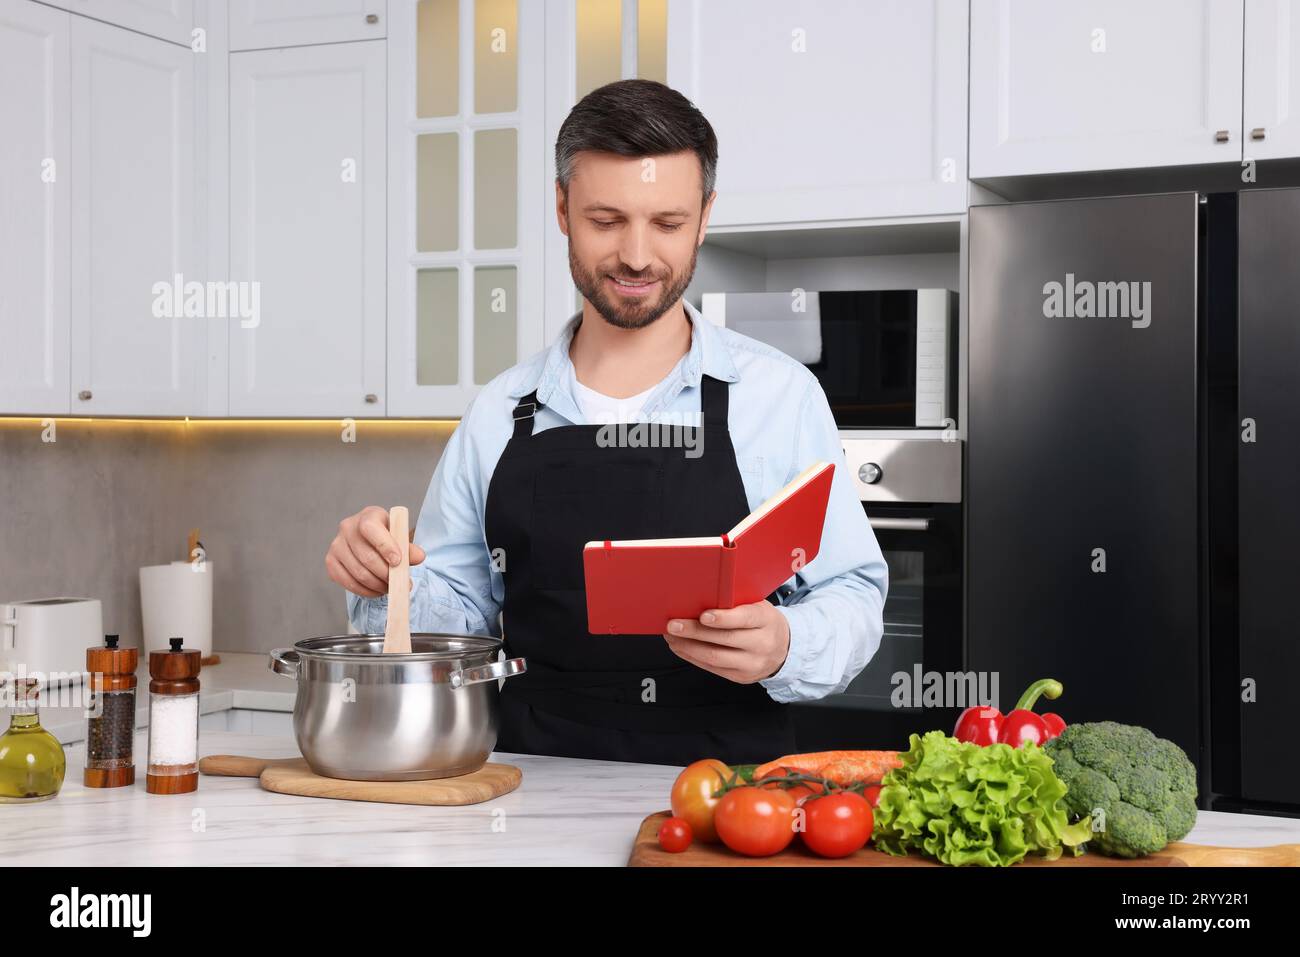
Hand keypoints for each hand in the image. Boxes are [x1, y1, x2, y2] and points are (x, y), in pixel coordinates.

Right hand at [325, 506, 426, 597]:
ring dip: (377, 585)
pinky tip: (376, 590)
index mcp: (368, 516)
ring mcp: (336, 545)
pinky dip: (365, 591)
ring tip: (390, 587)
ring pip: (358, 573)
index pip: (371, 529)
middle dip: (386, 574)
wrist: (370, 540)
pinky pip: (347, 582)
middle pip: (366, 557)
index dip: (385, 547)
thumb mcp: (400, 538)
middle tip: (401, 583)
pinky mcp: (331, 562)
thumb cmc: (387, 538)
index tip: (398, 562)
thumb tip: (419, 556)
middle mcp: (347, 527)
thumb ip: (409, 548)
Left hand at [663, 600, 790, 683]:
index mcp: (766, 621)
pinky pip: (712, 668)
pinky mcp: (740, 677)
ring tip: (671, 636)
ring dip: (688, 646)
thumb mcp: (758, 607)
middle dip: (695, 632)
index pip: (746, 619)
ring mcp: (752, 664)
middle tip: (673, 624)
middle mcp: (762, 644)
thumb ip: (736, 603)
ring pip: (715, 657)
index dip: (724, 618)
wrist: (783, 649)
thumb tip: (699, 598)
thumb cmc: (762, 621)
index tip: (703, 615)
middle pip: (725, 639)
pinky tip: (680, 647)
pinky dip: (692, 657)